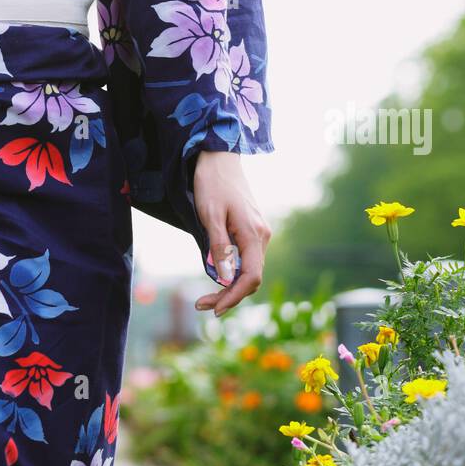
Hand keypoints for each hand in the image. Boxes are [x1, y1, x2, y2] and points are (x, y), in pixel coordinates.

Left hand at [191, 150, 271, 315]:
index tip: (214, 308)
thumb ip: (219, 247)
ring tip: (206, 297)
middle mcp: (262, 235)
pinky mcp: (252, 229)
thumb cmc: (211, 183)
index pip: (251, 277)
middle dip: (229, 295)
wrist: (218, 157)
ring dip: (230, 286)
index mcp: (254, 233)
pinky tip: (218, 277)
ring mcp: (259, 232)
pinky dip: (233, 272)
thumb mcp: (209, 215)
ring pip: (249, 269)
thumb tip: (225, 279)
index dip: (234, 296)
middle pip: (251, 277)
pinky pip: (246, 258)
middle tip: (201, 305)